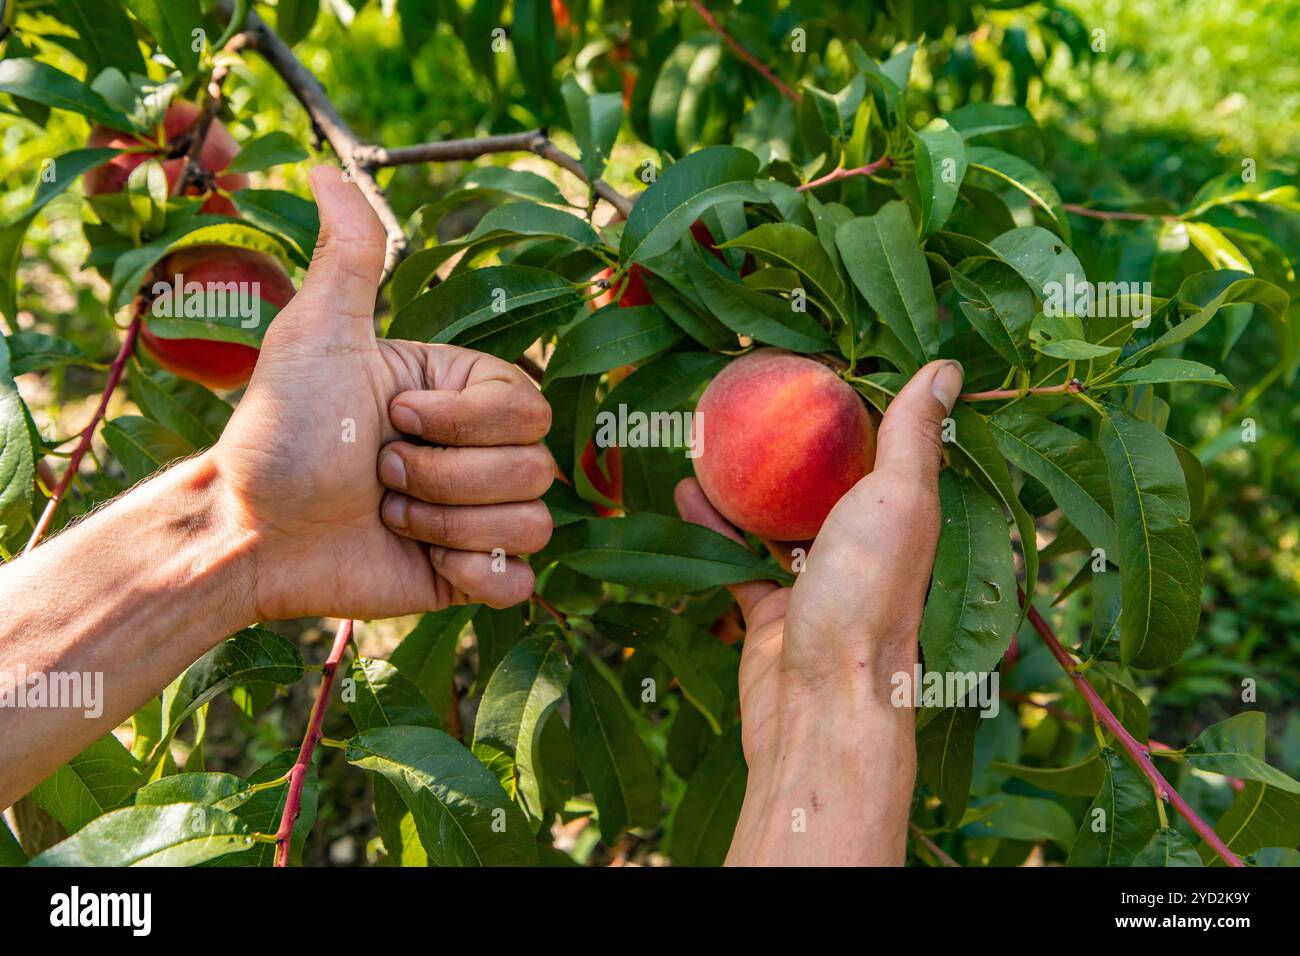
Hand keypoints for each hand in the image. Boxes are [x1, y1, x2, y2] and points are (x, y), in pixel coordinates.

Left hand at [214, 166, 553, 622]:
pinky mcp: (469, 576)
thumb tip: (326, 166)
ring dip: (445, 522)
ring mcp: (478, 515)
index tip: (393, 417)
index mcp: (463, 393)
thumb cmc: (278, 428)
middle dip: (443, 475)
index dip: (462, 420)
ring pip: (531, 523)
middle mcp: (480, 451)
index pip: (529, 406)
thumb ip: (349, 258)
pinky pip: (520, 581)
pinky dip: (473, 575)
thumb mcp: (316, 335)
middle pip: (536, 467)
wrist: (248, 530)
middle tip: (377, 472)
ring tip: (387, 514)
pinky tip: (425, 562)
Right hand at [675, 359, 963, 864]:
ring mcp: (817, 580)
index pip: (885, 444)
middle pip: (829, 477)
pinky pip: (738, 555)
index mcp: (905, 515)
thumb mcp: (898, 500)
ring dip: (748, 477)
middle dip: (799, 436)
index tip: (825, 356)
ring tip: (712, 430)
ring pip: (779, 515)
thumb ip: (912, 437)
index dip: (861, 400)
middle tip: (757, 385)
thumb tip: (947, 367)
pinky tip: (685, 488)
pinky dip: (712, 524)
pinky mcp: (772, 610)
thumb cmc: (867, 597)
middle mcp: (866, 545)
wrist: (820, 704)